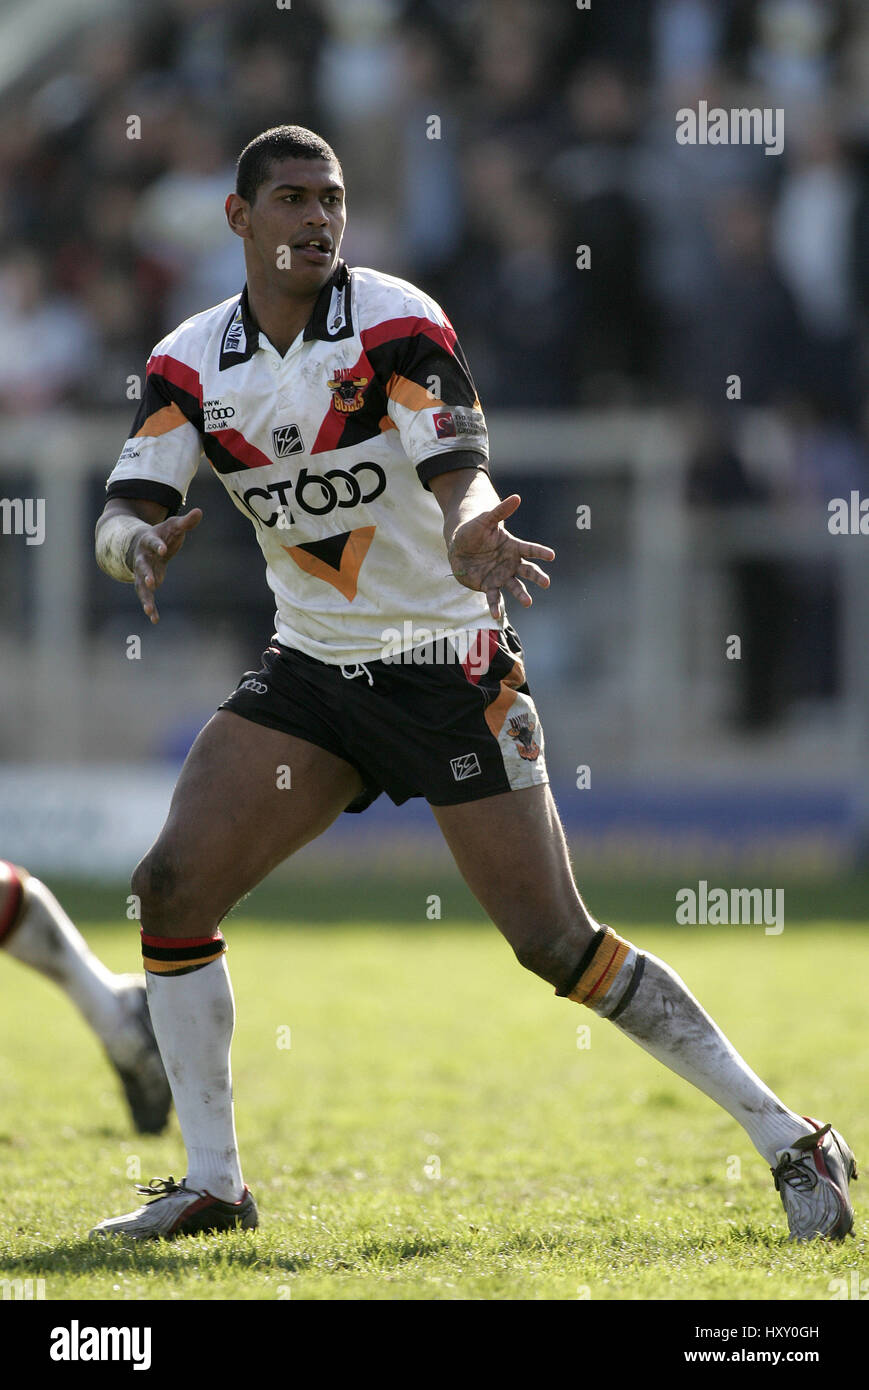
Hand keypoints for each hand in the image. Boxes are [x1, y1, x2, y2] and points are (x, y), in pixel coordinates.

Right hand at [130, 509, 202, 623]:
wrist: (143, 543)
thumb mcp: (174, 526)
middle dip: (145, 574)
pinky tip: (155, 620)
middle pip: (141, 567)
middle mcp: (141, 558)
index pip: (152, 543)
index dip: (158, 546)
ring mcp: (141, 572)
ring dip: (145, 598)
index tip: (164, 550)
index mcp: (148, 541)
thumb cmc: (162, 534)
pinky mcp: (145, 583)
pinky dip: (151, 607)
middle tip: (150, 583)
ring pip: (140, 586)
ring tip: (149, 611)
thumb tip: (200, 512)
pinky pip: (147, 596)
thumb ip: (186, 522)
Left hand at [447, 494, 553, 619]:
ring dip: (522, 594)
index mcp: (513, 547)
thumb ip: (500, 511)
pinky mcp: (489, 586)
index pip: (530, 549)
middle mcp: (511, 564)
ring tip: (528, 602)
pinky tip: (495, 615)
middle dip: (538, 577)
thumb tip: (517, 497)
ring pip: (515, 587)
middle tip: (546, 582)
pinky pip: (494, 598)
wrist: (459, 547)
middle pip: (528, 571)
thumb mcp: (485, 520)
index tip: (551, 555)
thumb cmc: (473, 531)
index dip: (540, 552)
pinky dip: (495, 606)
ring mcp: (501, 576)